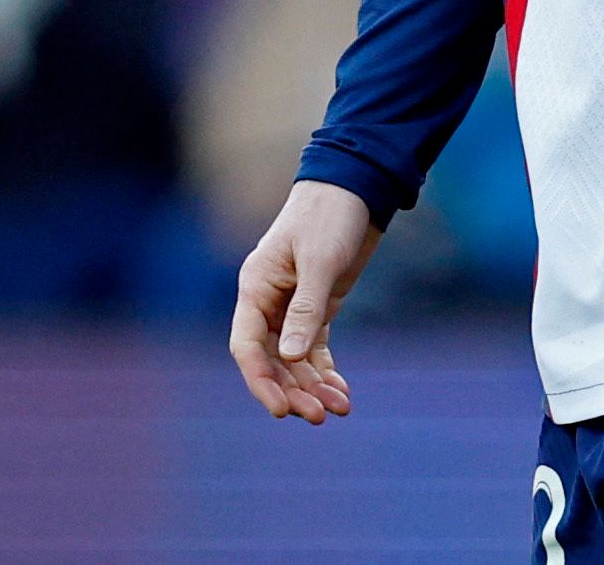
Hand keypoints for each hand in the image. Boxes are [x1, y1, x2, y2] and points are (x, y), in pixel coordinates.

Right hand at [230, 181, 380, 422]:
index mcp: (255, 287)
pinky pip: (315, 348)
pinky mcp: (318, 305)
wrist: (356, 186)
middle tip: (319, 417)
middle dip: (293, 390)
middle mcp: (268, 301)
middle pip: (272, 360)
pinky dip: (326, 370)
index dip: (260, 381)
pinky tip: (342, 391)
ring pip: (294, 359)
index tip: (281, 409)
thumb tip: (288, 358)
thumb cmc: (330, 215)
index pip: (247, 346)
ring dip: (313, 386)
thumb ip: (305, 308)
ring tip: (339, 409)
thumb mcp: (320, 260)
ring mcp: (292, 305)